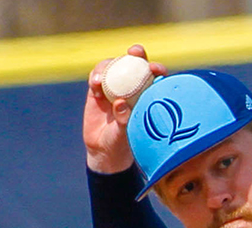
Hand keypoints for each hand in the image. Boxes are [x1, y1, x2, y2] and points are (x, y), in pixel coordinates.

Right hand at [84, 46, 168, 173]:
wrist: (102, 151)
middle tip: (135, 52)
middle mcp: (131, 89)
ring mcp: (113, 88)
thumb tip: (120, 103)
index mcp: (144, 97)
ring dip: (109, 65)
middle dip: (136, 54)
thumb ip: (124, 119)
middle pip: (135, 65)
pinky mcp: (97, 90)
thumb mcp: (125, 134)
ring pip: (113, 67)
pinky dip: (96, 76)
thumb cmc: (121, 144)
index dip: (156, 69)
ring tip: (103, 77)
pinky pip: (96, 77)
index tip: (155, 69)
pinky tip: (95, 84)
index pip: (153, 79)